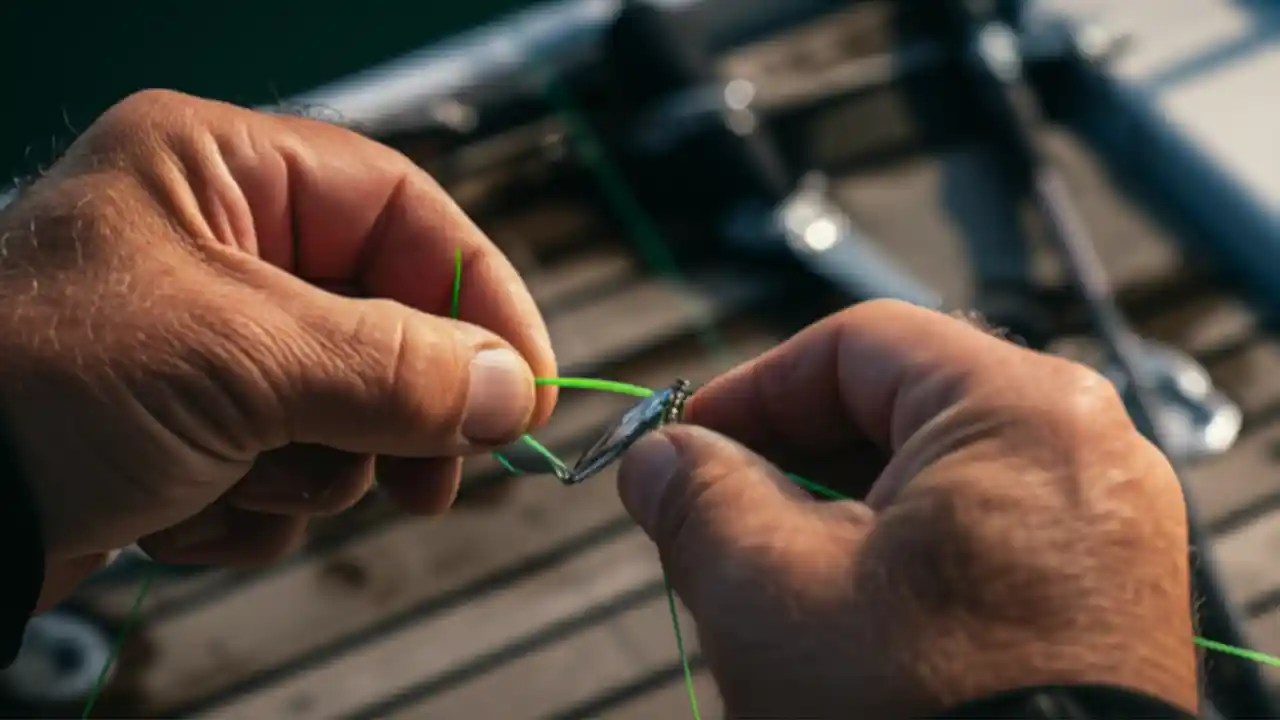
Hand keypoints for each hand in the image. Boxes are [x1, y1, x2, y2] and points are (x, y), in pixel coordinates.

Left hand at [0, 91, 556, 607]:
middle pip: (382, 318)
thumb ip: (397, 368)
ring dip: (312, 470)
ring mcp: (205, 340)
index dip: (478, 296)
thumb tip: (518, 390)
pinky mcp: (189, 423)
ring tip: (245, 488)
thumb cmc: (52, 387)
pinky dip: (257, 506)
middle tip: (432, 483)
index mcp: (220, 170)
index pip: (399, 211)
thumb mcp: (244, 360)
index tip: (529, 387)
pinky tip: (187, 514)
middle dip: (396, 412)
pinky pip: (286, 464)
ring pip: (343, 407)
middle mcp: (217, 242)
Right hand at [617, 301, 1195, 717]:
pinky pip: (985, 533)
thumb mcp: (767, 592)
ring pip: (938, 475)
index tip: (682, 444)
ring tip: (769, 575)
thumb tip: (656, 459)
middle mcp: (1091, 448)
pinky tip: (846, 615)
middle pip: (901, 407)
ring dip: (837, 510)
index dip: (751, 389)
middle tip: (713, 513)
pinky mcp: (1107, 598)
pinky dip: (902, 554)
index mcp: (1022, 409)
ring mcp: (1111, 527)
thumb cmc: (911, 714)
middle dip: (790, 457)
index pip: (857, 346)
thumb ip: (698, 497)